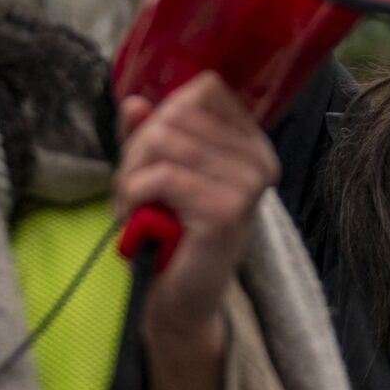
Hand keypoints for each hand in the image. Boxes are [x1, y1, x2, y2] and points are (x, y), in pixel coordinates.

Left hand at [115, 73, 280, 389]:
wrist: (181, 298)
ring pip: (162, 141)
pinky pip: (160, 176)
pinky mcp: (225, 210)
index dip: (165, 115)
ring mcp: (246, 183)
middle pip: (176, 113)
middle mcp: (258, 158)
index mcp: (251, 143)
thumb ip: (148, 132)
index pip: (202, 91)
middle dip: (139, 148)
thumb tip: (135, 102)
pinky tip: (138, 217)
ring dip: (131, 174)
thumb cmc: (171, 231)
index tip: (154, 154)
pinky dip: (133, 194)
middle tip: (134, 186)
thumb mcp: (157, 170)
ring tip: (134, 204)